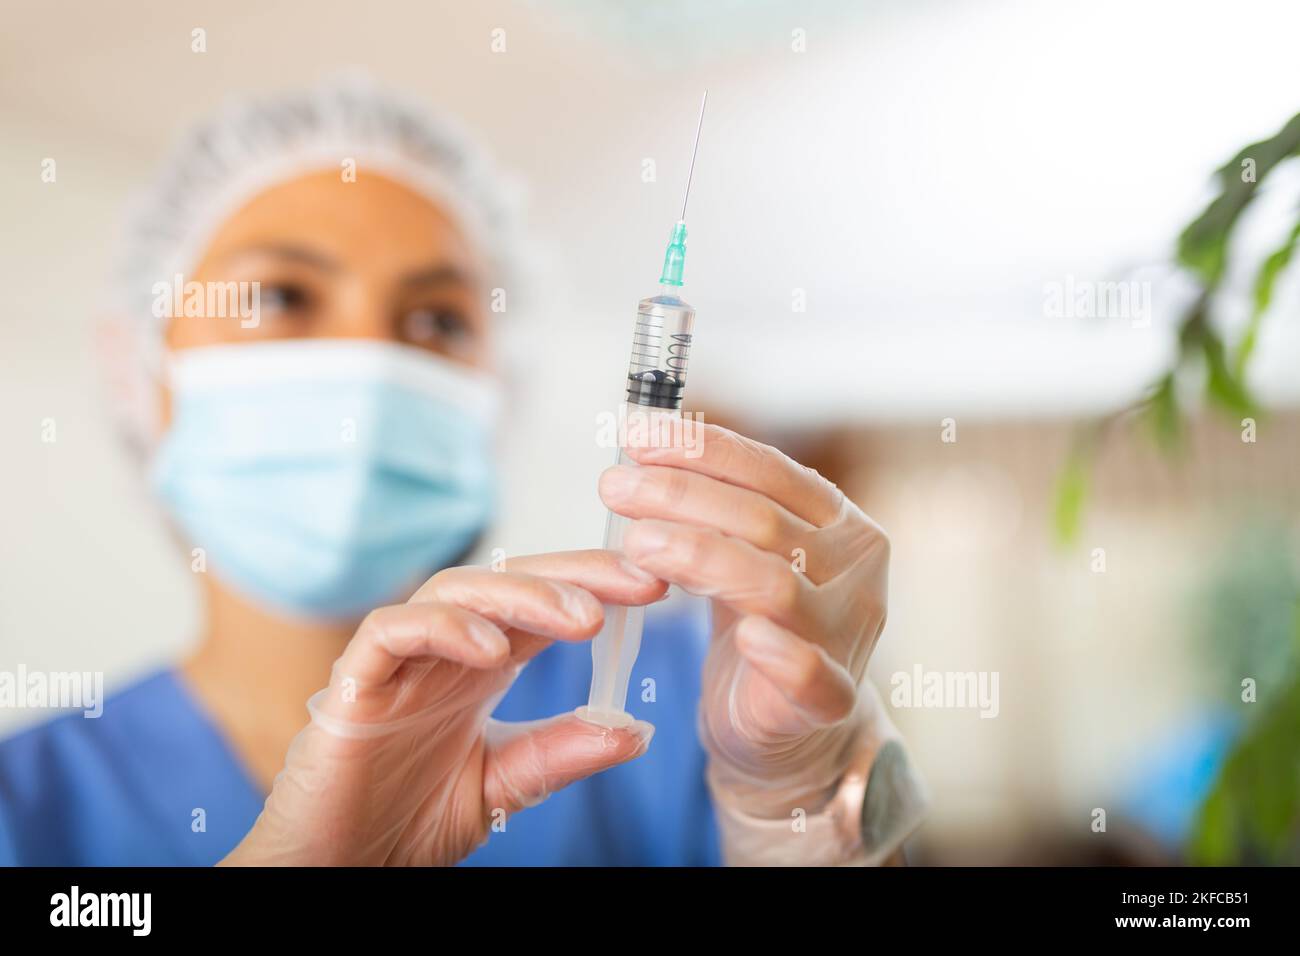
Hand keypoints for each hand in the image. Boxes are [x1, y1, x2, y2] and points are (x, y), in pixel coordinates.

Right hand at [222, 551, 663, 865]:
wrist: (336, 868)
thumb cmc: (407, 822)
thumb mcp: (503, 786)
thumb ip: (557, 754)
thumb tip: (633, 731)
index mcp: (480, 667)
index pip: (542, 605)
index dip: (595, 586)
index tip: (655, 588)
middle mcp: (441, 652)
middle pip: (506, 582)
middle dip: (572, 576)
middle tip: (634, 583)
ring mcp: (396, 661)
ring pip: (453, 591)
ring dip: (519, 597)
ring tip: (578, 617)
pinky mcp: (352, 684)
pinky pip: (390, 631)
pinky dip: (440, 628)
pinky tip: (489, 648)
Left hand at [599, 423, 888, 818]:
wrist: (784, 721)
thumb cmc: (755, 620)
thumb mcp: (735, 551)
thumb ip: (707, 506)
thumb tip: (636, 445)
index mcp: (836, 519)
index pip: (769, 471)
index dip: (702, 449)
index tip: (634, 435)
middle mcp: (855, 566)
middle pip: (763, 521)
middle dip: (681, 497)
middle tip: (614, 488)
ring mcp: (849, 632)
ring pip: (774, 585)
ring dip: (701, 557)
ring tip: (636, 542)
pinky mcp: (833, 697)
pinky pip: (811, 673)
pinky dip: (781, 653)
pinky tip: (746, 636)